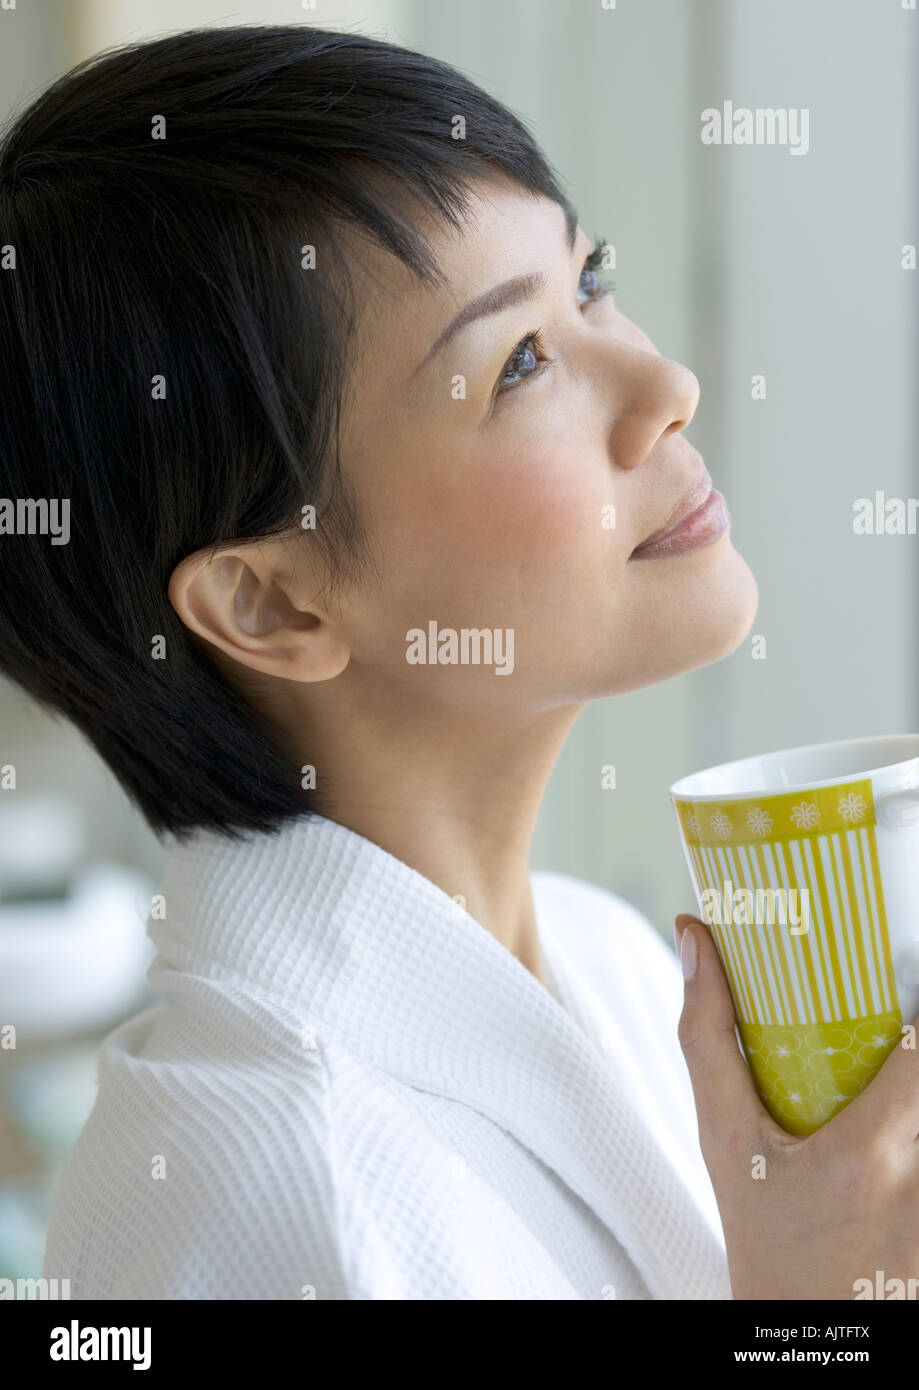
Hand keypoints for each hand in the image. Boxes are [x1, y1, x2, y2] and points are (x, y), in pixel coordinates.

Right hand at [674, 912, 918, 1300]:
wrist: (807, 1344)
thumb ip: (708, 1037)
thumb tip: (694, 937)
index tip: (906, 974)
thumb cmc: (767, 1244)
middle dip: (917, 1053)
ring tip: (894, 1092)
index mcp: (867, 1153)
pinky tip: (904, 1142)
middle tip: (897, 1028)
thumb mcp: (725, 1144)